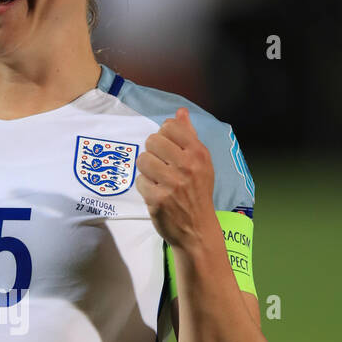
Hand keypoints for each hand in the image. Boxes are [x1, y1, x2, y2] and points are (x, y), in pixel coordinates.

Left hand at [135, 107, 216, 249]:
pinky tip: (156, 193)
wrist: (198, 230)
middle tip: (161, 166)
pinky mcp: (157, 199)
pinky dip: (145, 187)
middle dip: (153, 153)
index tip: (168, 150)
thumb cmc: (198, 193)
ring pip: (143, 160)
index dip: (164, 137)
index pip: (169, 127)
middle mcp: (187, 166)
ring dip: (147, 170)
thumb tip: (180, 112)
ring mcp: (172, 183)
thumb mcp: (201, 163)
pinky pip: (140, 181)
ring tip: (157, 179)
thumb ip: (189, 136)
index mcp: (198, 153)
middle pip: (152, 141)